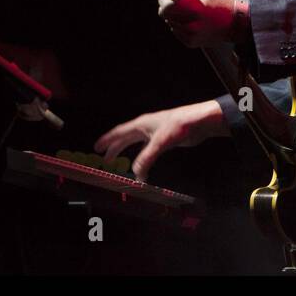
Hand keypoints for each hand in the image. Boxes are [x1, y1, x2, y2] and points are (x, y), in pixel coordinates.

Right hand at [94, 100, 227, 181]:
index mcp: (141, 124)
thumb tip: (136, 174)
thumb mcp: (161, 142)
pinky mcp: (164, 138)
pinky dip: (141, 156)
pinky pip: (147, 148)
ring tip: (118, 161)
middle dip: (114, 148)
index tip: (96, 147)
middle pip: (125, 138)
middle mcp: (146, 127)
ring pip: (136, 143)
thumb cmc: (180, 125)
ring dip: (126, 151)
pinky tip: (142, 163)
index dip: (107, 140)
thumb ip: (147, 158)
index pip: (119, 133)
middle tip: (104, 159)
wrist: (199, 121)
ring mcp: (155, 132)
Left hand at [158, 0, 235, 49]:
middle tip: (177, 3)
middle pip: (165, 15)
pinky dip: (181, 25)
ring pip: (170, 23)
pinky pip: (176, 32)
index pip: (165, 6)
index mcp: (192, 8)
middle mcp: (190, 25)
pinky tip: (193, 21)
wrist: (236, 21)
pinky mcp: (191, 43)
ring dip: (175, 16)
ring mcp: (190, 36)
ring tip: (190, 12)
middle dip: (168, 7)